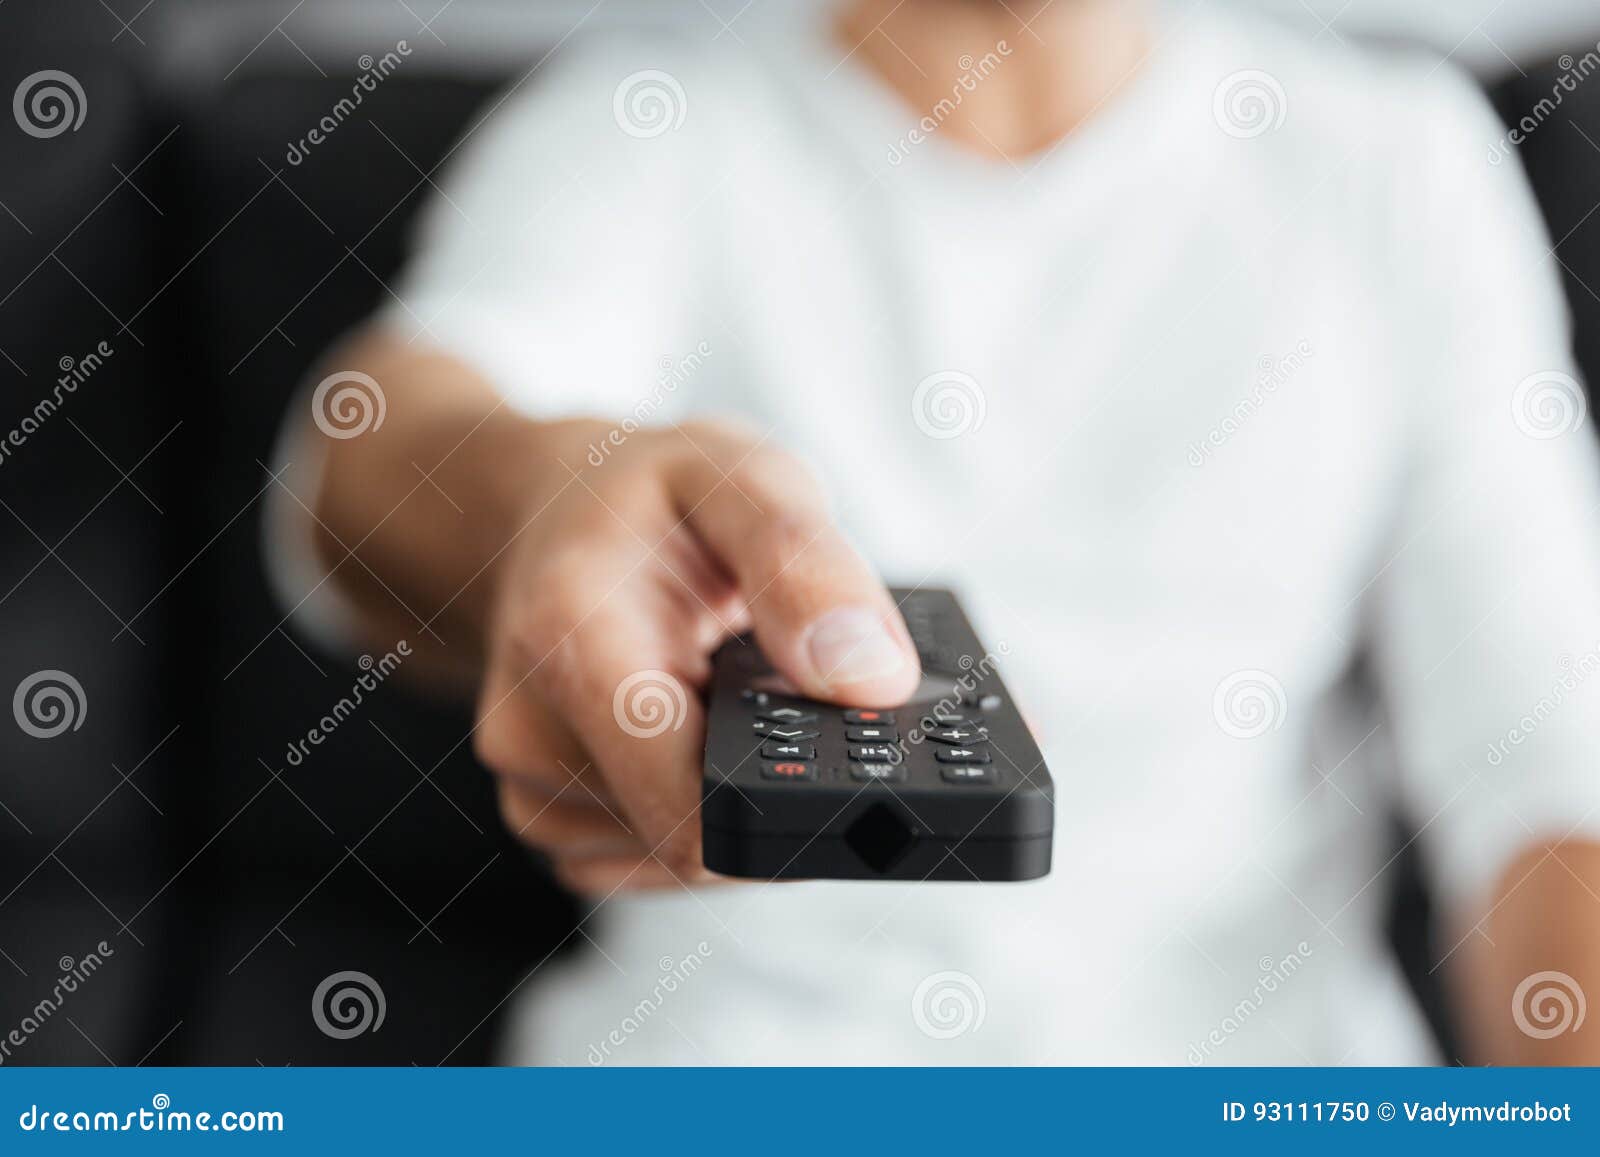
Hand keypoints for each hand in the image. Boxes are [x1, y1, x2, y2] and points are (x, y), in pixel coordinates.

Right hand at [472, 418, 919, 895]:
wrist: (553, 513)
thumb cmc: (650, 495)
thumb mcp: (745, 476)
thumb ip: (807, 568)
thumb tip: (874, 680)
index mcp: (574, 641)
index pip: (693, 813)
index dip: (793, 803)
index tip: (838, 744)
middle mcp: (530, 732)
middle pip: (698, 843)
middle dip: (771, 784)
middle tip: (780, 685)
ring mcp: (532, 786)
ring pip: (682, 860)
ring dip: (736, 795)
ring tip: (726, 692)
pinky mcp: (549, 816)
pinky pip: (654, 858)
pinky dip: (700, 808)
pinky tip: (698, 730)